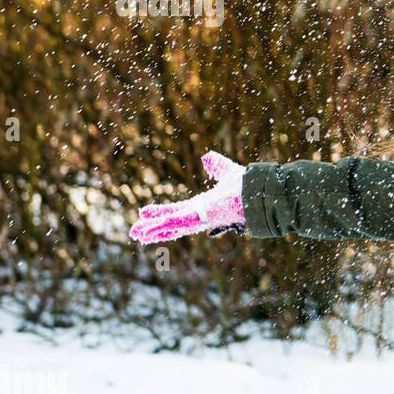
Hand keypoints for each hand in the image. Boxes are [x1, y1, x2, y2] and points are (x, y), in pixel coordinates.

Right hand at [130, 150, 246, 243]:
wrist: (259, 189)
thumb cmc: (246, 185)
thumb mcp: (226, 171)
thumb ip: (216, 165)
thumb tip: (207, 156)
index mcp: (203, 206)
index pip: (176, 211)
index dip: (160, 213)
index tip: (143, 214)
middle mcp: (200, 214)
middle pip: (170, 223)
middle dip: (153, 228)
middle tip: (134, 233)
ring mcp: (202, 217)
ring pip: (173, 227)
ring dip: (155, 231)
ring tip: (137, 236)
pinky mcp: (205, 217)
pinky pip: (183, 223)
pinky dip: (167, 226)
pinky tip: (153, 230)